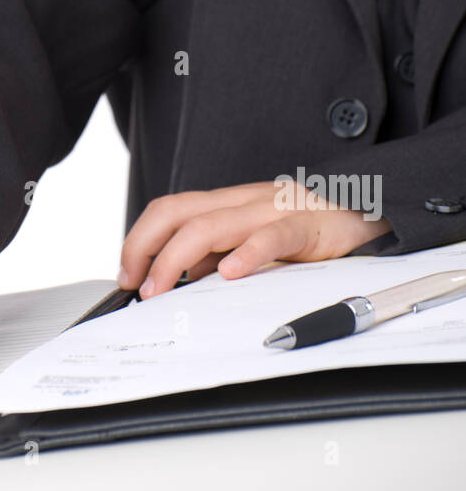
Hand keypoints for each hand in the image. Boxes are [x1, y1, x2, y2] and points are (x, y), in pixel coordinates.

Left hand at [117, 181, 391, 295]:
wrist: (362, 208)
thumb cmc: (302, 226)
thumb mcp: (249, 239)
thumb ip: (216, 256)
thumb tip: (175, 281)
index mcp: (224, 204)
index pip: (168, 211)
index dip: (140, 240)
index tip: (129, 276)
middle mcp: (240, 201)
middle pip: (176, 212)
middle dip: (145, 247)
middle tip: (137, 286)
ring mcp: (269, 210)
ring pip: (211, 224)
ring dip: (177, 259)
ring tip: (164, 288)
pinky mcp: (304, 225)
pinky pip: (272, 235)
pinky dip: (248, 254)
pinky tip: (231, 274)